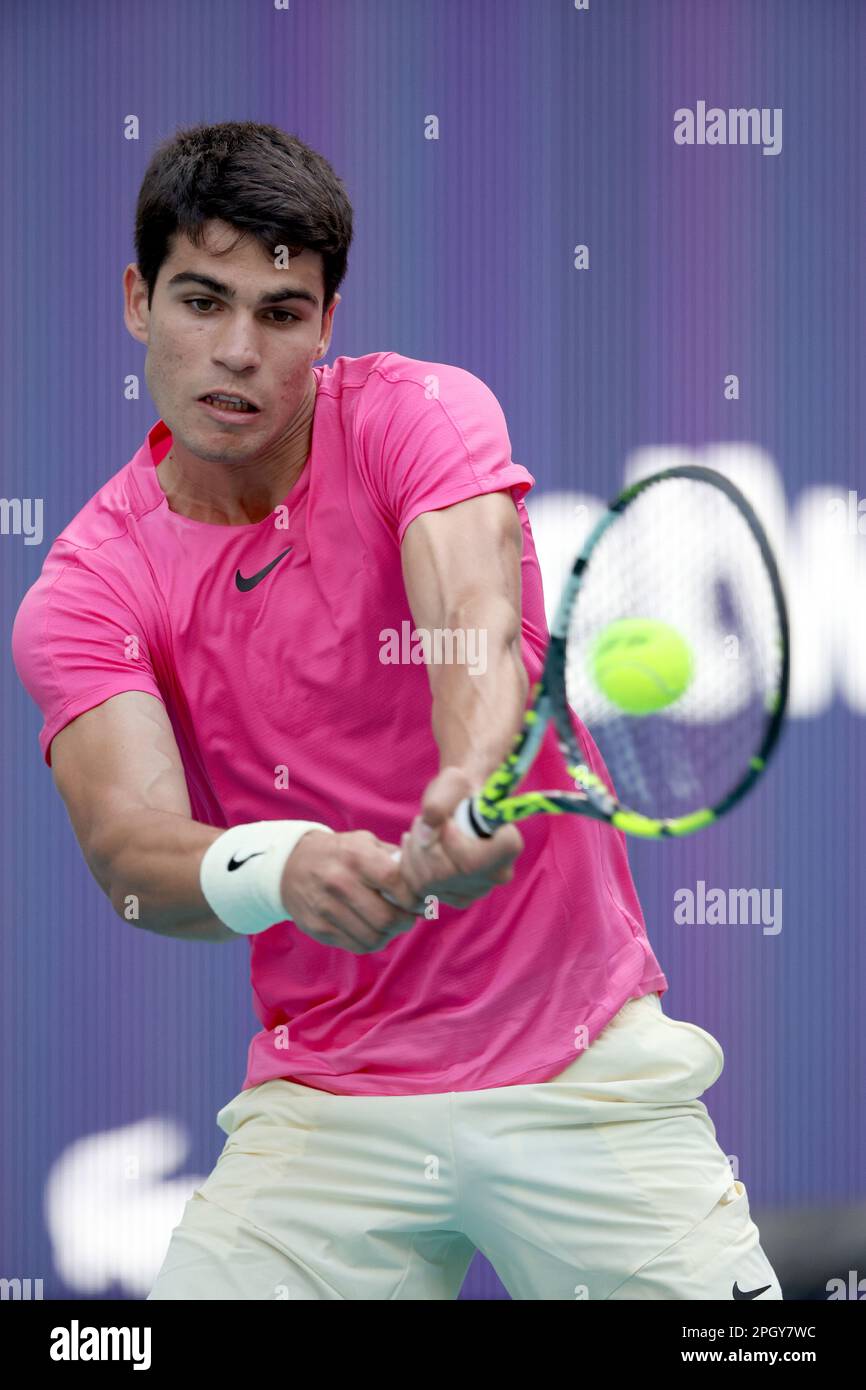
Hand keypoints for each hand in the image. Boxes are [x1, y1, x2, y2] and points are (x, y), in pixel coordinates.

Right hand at [280, 830, 425, 953]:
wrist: (289, 866)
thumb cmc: (339, 853)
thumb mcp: (364, 842)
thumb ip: (394, 858)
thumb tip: (425, 880)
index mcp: (355, 856)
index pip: (395, 881)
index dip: (414, 897)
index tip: (420, 901)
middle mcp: (339, 882)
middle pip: (387, 917)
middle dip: (406, 921)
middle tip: (408, 917)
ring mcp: (326, 908)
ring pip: (374, 937)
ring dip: (389, 934)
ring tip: (390, 924)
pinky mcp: (318, 928)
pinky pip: (356, 946)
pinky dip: (371, 942)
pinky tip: (371, 929)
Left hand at [398, 767, 523, 908]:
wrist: (460, 803)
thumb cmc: (461, 790)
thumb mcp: (452, 782)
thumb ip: (439, 803)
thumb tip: (426, 838)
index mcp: (507, 847)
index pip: (476, 860)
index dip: (453, 841)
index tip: (449, 822)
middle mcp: (494, 876)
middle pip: (446, 873)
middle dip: (425, 844)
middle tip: (426, 820)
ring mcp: (473, 891)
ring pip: (428, 883)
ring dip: (414, 851)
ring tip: (421, 829)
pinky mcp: (452, 898)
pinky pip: (417, 889)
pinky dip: (409, 865)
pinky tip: (416, 846)